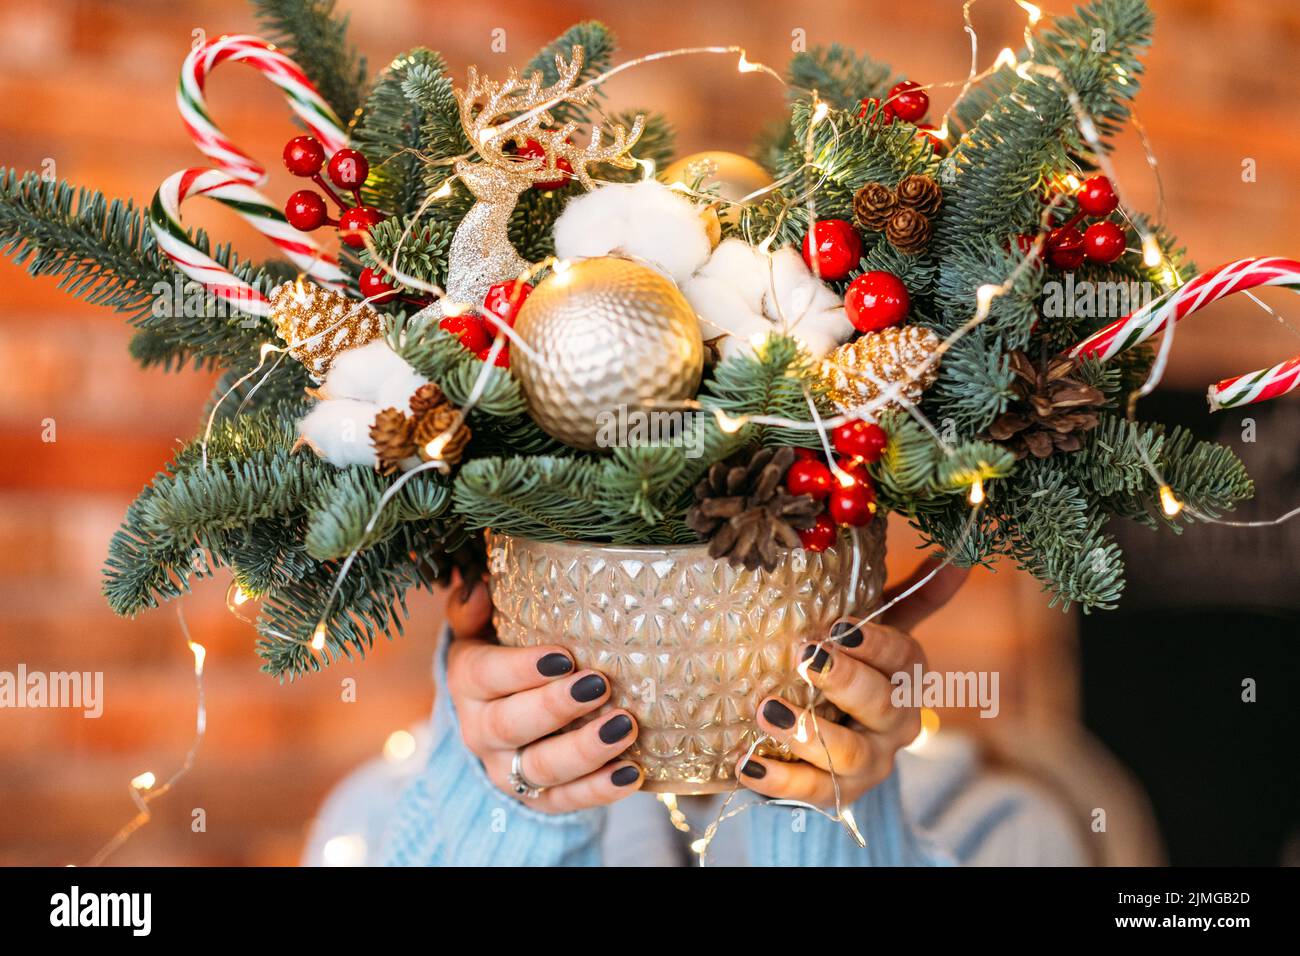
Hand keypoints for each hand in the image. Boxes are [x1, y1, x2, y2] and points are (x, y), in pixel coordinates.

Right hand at [443, 572, 643, 811]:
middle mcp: (481, 731)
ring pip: (542, 768)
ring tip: (626, 726)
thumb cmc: (502, 661)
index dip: (522, 668)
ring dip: (586, 750)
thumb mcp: (480, 632)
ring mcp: (508, 770)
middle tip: (600, 685)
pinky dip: (600, 790)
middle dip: (556, 706)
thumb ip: (473, 611)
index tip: (564, 656)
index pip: (486, 675)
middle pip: (512, 724)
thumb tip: (478, 586)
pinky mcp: (536, 799)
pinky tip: (633, 772)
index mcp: (468, 682)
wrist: (492, 726)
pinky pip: (566, 801)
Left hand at [737, 558, 967, 806]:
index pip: (901, 658)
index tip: (841, 627)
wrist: (842, 740)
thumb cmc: (858, 668)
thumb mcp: (881, 630)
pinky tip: (747, 765)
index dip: (875, 644)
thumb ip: (915, 596)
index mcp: (908, 677)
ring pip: (848, 754)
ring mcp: (870, 763)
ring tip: (766, 710)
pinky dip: (779, 782)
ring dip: (807, 732)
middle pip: (879, 704)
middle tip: (803, 657)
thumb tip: (957, 553)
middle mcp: (898, 723)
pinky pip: (812, 793)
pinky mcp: (838, 794)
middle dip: (843, 680)